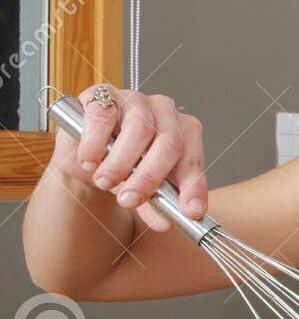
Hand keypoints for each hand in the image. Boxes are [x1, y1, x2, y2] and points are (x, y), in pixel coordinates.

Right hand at [56, 86, 207, 232]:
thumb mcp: (140, 191)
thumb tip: (165, 223)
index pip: (194, 160)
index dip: (193, 187)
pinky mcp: (103, 94)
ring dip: (120, 162)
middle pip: (170, 143)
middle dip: (149, 177)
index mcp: (185, 132)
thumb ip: (154, 206)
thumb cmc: (122, 168)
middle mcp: (166, 112)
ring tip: (105, 182)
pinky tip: (89, 160)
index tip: (191, 211)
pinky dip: (95, 142)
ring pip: (139, 129)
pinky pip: (103, 114)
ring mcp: (136, 100)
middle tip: (130, 200)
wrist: (84, 156)